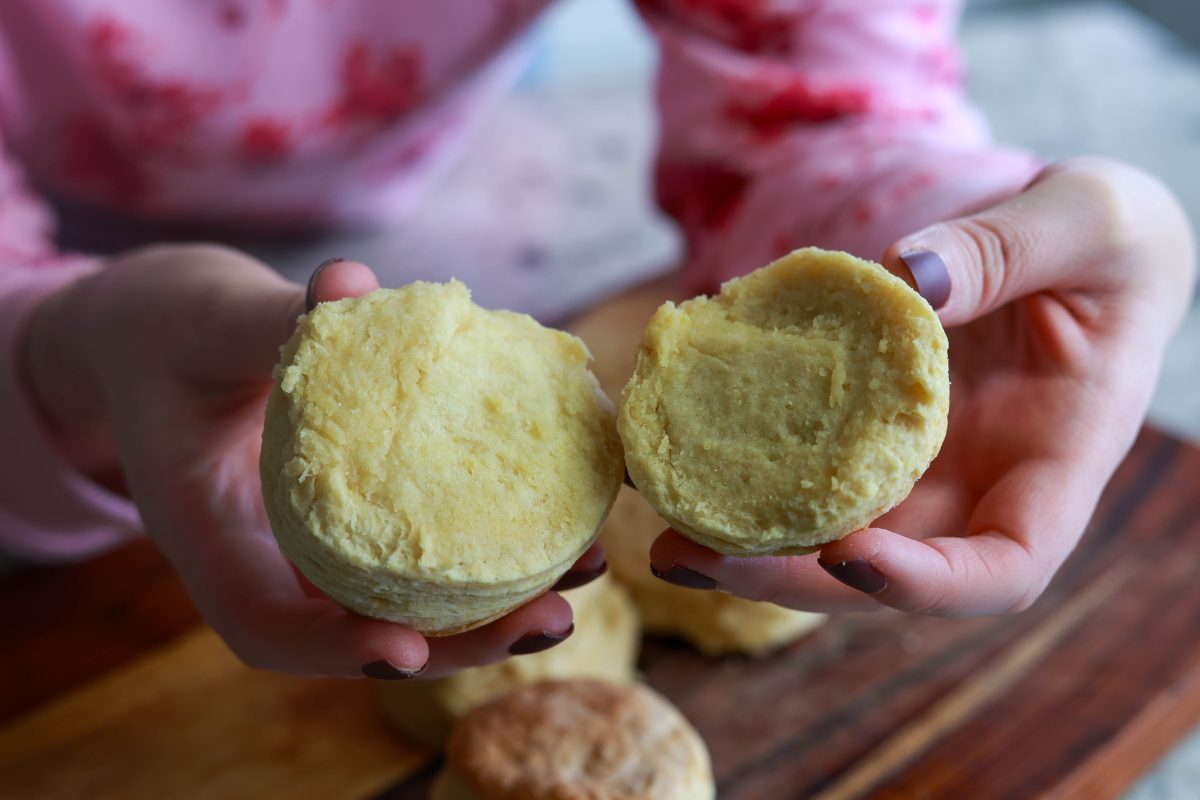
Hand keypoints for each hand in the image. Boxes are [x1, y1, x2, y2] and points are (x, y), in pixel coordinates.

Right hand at [27, 245, 601, 676]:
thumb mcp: (210, 323)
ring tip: (586, 571)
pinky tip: (564, 521)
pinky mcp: (361, 527)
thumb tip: (346, 282)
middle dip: (459, 647)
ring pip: (407, 608)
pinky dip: (490, 552)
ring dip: (498, 607)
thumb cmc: (177, 337)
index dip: (333, 647)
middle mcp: (273, 567)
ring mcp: (319, 555)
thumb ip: (270, 316)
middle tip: (552, 619)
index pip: (266, 624)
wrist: (170, 346)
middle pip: (363, 637)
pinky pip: (424, 556)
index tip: (403, 650)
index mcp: (212, 541)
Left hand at [649, 157, 1196, 616]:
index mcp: (1055, 465)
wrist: (1065, 243)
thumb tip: (910, 277)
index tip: (849, 555)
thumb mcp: (1090, 217)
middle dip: (792, 580)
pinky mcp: (866, 435)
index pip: (1006, 566)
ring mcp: (918, 470)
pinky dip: (743, 476)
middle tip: (697, 558)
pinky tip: (677, 461)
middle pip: (888, 574)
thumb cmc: (1103, 237)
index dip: (926, 584)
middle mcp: (979, 490)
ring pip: (830, 537)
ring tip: (663, 538)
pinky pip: (804, 469)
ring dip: (747, 548)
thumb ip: (1011, 246)